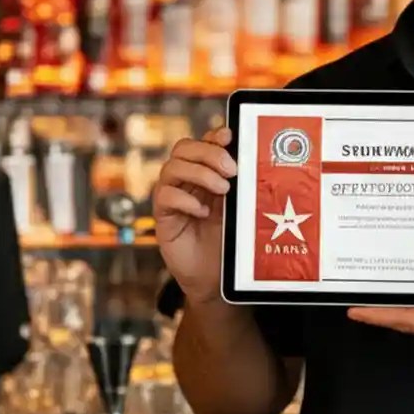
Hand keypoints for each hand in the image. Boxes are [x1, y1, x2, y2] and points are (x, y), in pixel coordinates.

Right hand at [152, 126, 236, 304]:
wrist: (215, 278)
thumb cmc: (228, 241)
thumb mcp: (238, 209)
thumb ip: (239, 186)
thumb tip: (251, 162)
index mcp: (205, 173)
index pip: (202, 143)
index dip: (212, 135)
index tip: (229, 136)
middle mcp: (186, 181)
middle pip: (183, 149)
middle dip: (208, 153)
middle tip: (231, 169)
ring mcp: (172, 197)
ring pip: (171, 168)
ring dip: (198, 173)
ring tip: (221, 189)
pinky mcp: (163, 217)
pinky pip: (164, 197)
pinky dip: (184, 199)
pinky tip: (202, 212)